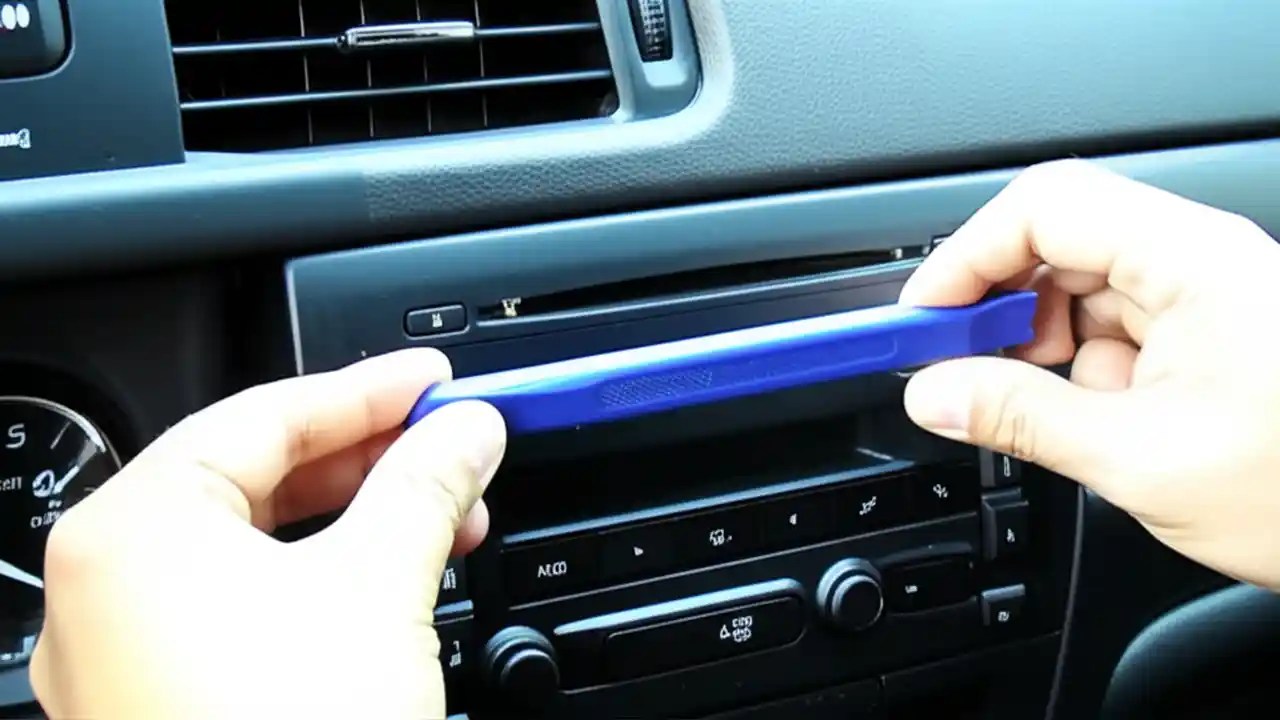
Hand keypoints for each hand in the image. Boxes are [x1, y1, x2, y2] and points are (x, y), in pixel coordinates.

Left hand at [28, 349, 506, 718]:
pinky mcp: (163, 707)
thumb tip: (465, 432)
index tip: (432, 380)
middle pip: (255, 479)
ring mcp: (126, 657)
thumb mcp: (380, 585)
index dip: (366, 391)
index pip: (263, 416)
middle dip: (370, 461)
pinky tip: (391, 582)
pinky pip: (244, 610)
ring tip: (444, 517)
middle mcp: (106, 589)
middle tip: (449, 444)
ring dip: (356, 523)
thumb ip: (425, 484)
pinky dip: (320, 583)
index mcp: (132, 532)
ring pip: (253, 549)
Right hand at [899, 159, 1279, 589]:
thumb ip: (1021, 417)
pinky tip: (1101, 426)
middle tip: (963, 372)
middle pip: (1059, 246)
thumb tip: (936, 393)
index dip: (968, 256)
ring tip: (1057, 419)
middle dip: (1004, 312)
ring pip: (1081, 296)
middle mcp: (1201, 263)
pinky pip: (1116, 335)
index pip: (1046, 207)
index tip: (923, 317)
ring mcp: (1207, 300)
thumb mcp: (1140, 460)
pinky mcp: (1208, 338)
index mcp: (1194, 262)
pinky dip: (1086, 377)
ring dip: (1047, 354)